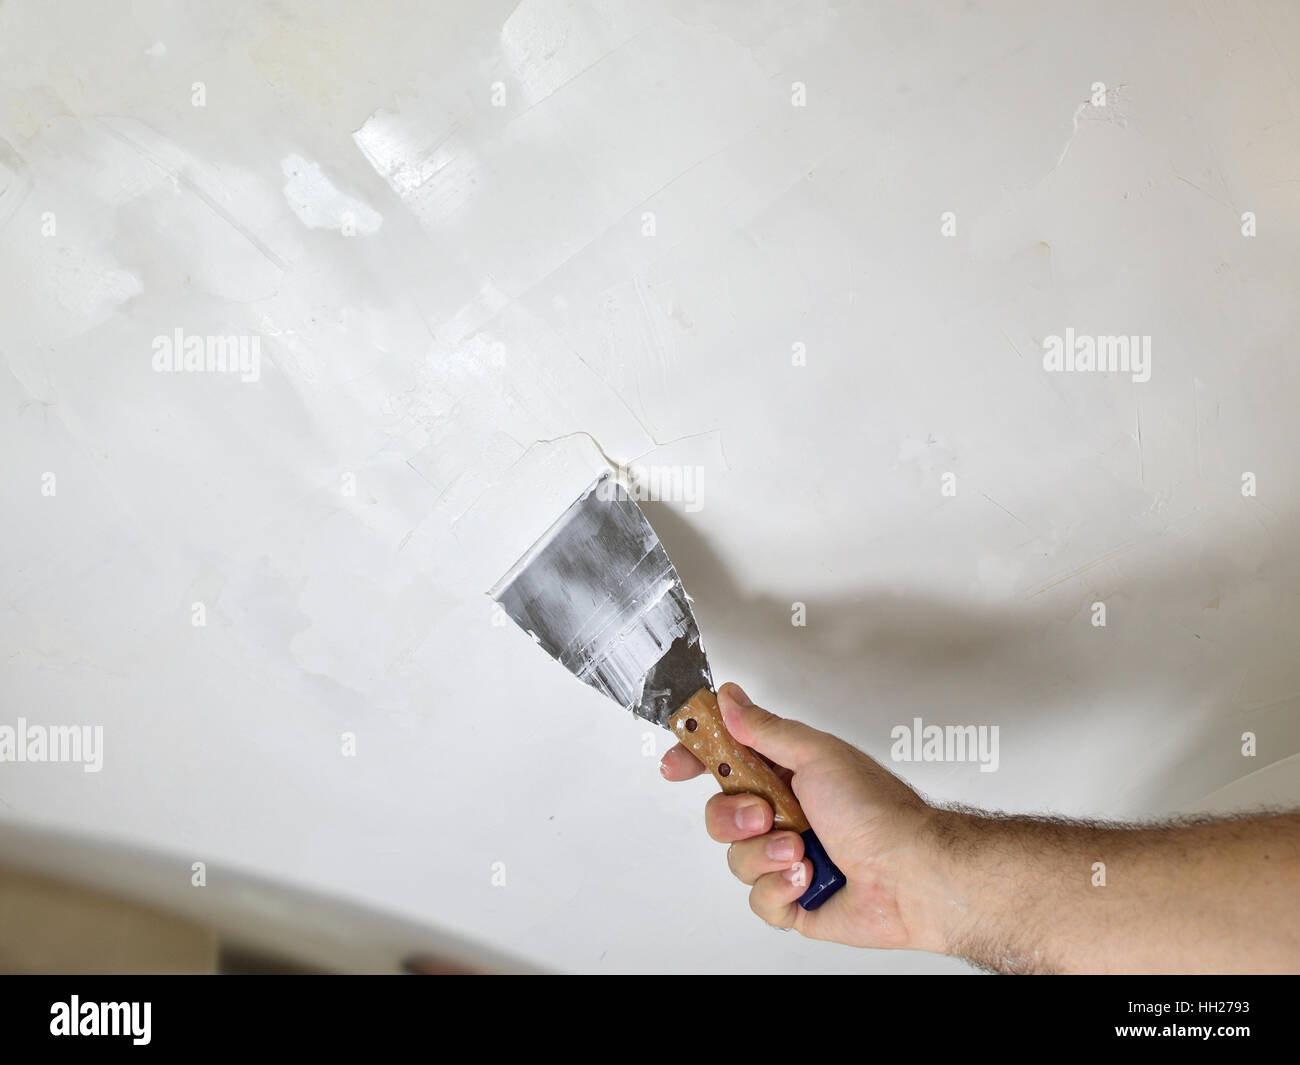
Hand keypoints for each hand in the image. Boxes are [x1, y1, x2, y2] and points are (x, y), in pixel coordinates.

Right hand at [660, 682, 946, 950]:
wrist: (912, 877)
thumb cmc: (880, 814)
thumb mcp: (817, 755)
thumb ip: (765, 729)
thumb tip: (731, 699)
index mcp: (790, 772)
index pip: (728, 760)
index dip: (697, 760)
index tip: (677, 764)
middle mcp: (787, 813)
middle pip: (721, 811)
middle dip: (736, 816)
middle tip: (765, 814)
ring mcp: (788, 856)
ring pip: (736, 858)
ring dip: (765, 855)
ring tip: (801, 852)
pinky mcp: (794, 898)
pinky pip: (758, 899)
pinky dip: (780, 889)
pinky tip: (808, 879)